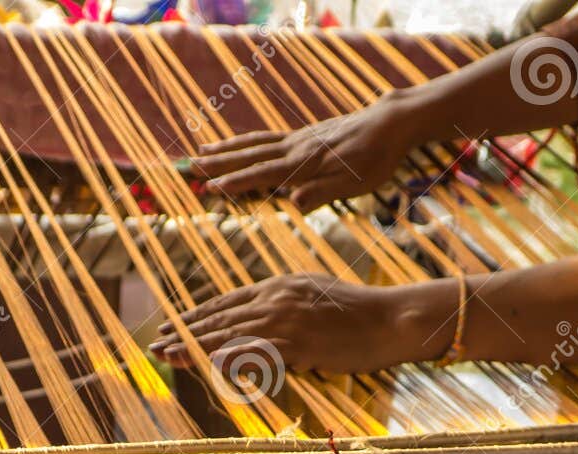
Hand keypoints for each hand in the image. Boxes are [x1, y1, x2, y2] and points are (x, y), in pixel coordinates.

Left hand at [150, 274, 450, 377]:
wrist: (390, 318)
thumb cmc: (359, 314)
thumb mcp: (315, 299)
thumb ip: (286, 308)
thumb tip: (265, 327)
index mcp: (279, 286)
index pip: (228, 303)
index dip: (197, 317)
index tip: (174, 328)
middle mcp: (277, 298)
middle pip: (221, 317)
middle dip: (185, 333)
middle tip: (157, 346)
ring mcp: (287, 320)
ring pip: (231, 334)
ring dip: (195, 347)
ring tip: (168, 356)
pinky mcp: (300, 342)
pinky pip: (258, 353)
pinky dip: (231, 358)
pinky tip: (209, 364)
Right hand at [188, 95, 418, 209]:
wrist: (388, 125)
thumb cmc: (374, 160)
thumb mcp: (353, 184)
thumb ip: (322, 192)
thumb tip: (295, 204)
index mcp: (303, 165)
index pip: (261, 175)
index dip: (235, 183)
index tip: (209, 190)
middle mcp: (295, 148)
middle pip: (249, 155)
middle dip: (218, 163)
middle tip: (190, 167)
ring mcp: (298, 139)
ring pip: (255, 143)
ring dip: (227, 149)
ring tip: (202, 151)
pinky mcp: (305, 135)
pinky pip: (268, 138)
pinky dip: (247, 141)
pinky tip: (239, 144)